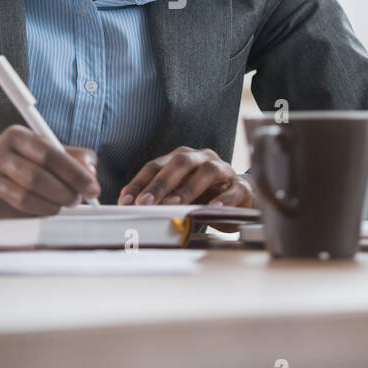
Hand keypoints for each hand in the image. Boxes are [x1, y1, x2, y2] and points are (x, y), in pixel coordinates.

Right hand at [0, 126, 99, 218]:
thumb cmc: (19, 166)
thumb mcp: (44, 154)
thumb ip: (72, 158)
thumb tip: (92, 170)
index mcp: (17, 135)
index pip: (50, 153)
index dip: (75, 172)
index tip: (92, 187)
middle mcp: (0, 152)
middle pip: (38, 175)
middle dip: (65, 191)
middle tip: (78, 200)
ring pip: (27, 196)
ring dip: (52, 205)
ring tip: (62, 205)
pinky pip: (16, 208)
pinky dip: (37, 212)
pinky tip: (45, 210)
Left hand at [117, 146, 254, 207]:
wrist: (240, 199)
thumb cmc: (203, 196)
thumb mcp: (177, 195)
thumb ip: (157, 198)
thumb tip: (129, 208)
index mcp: (182, 158)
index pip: (156, 165)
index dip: (140, 183)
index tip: (126, 201)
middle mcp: (202, 159)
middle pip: (180, 162)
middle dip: (160, 183)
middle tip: (145, 203)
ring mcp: (224, 170)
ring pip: (207, 172)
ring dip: (188, 188)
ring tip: (174, 205)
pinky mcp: (241, 187)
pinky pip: (233, 190)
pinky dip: (223, 199)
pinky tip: (212, 209)